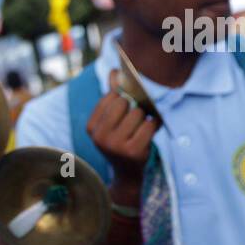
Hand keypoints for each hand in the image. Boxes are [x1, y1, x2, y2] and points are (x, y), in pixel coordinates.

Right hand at [86, 69, 156, 190]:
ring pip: (138, 113)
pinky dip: (153, 126)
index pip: (110, 97)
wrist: (127, 173)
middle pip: (123, 102)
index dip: (123, 100)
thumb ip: (112, 95)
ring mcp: (115, 145)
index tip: (125, 110)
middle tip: (134, 121)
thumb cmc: (120, 141)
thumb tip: (115, 71)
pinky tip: (149, 133)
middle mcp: (99, 136)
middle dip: (133, 107)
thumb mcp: (112, 121)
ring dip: (144, 118)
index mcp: (91, 127)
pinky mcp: (133, 151)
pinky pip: (149, 125)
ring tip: (140, 129)